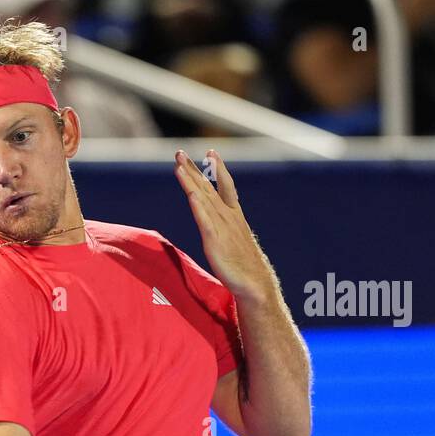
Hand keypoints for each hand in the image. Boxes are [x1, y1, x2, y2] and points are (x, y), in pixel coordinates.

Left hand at [174, 148, 274, 301]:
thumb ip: (227, 231)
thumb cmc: (244, 266)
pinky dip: (198, 208)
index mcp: (233, 216)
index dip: (217, 169)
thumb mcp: (234, 242)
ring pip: (203, 199)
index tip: (211, 152)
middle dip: (193, 169)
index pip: (224, 187)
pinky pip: (205, 221)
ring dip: (190, 182)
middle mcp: (228, 217)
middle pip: (207, 188)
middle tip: (179, 152)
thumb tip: (221, 229)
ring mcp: (221, 228)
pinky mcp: (215, 242)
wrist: (255, 284)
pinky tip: (191, 195)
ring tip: (179, 166)